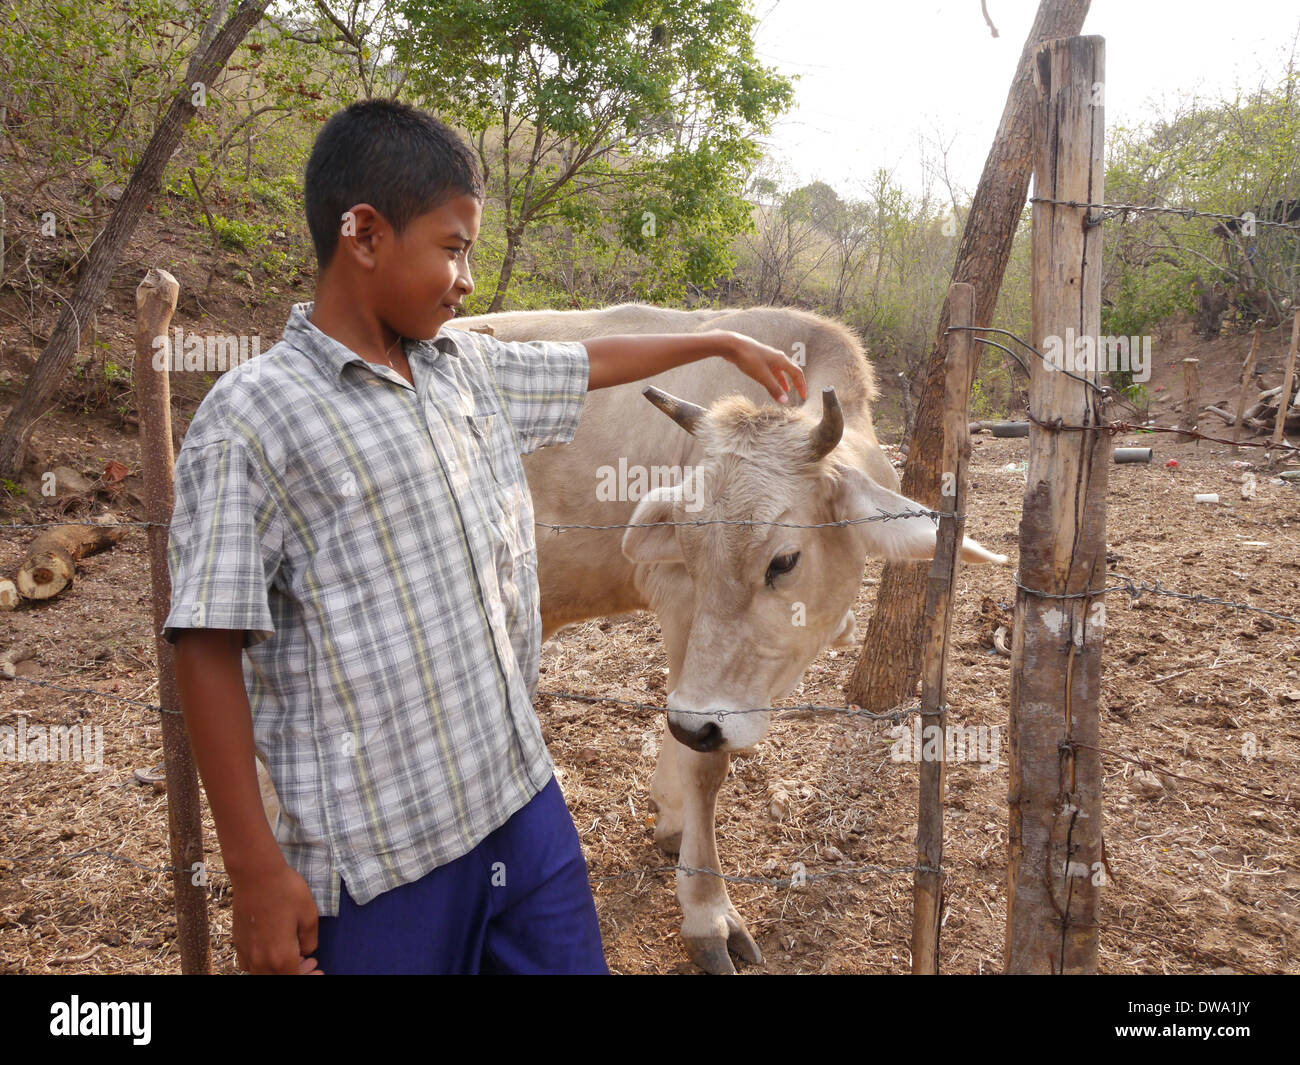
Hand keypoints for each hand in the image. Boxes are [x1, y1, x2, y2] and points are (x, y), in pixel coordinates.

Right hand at [230, 857, 321, 973]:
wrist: (256, 875)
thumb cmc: (286, 891)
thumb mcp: (309, 915)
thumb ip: (309, 940)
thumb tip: (305, 952)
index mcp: (281, 956)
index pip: (294, 978)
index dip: (308, 977)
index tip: (317, 969)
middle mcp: (260, 960)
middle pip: (277, 980)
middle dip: (296, 974)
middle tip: (310, 963)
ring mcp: (246, 952)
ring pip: (262, 974)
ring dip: (278, 971)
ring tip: (293, 955)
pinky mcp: (238, 943)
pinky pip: (249, 965)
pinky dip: (263, 965)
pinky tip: (272, 951)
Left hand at [716, 331, 807, 403]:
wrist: (733, 345)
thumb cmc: (749, 359)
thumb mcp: (762, 376)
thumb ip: (774, 389)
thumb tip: (785, 401)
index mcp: (781, 360)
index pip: (797, 373)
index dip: (802, 385)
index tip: (803, 395)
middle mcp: (777, 357)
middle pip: (791, 370)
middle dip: (795, 382)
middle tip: (798, 392)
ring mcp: (768, 357)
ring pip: (780, 370)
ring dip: (784, 380)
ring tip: (786, 390)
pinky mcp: (759, 358)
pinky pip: (771, 369)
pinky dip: (774, 377)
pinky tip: (769, 381)